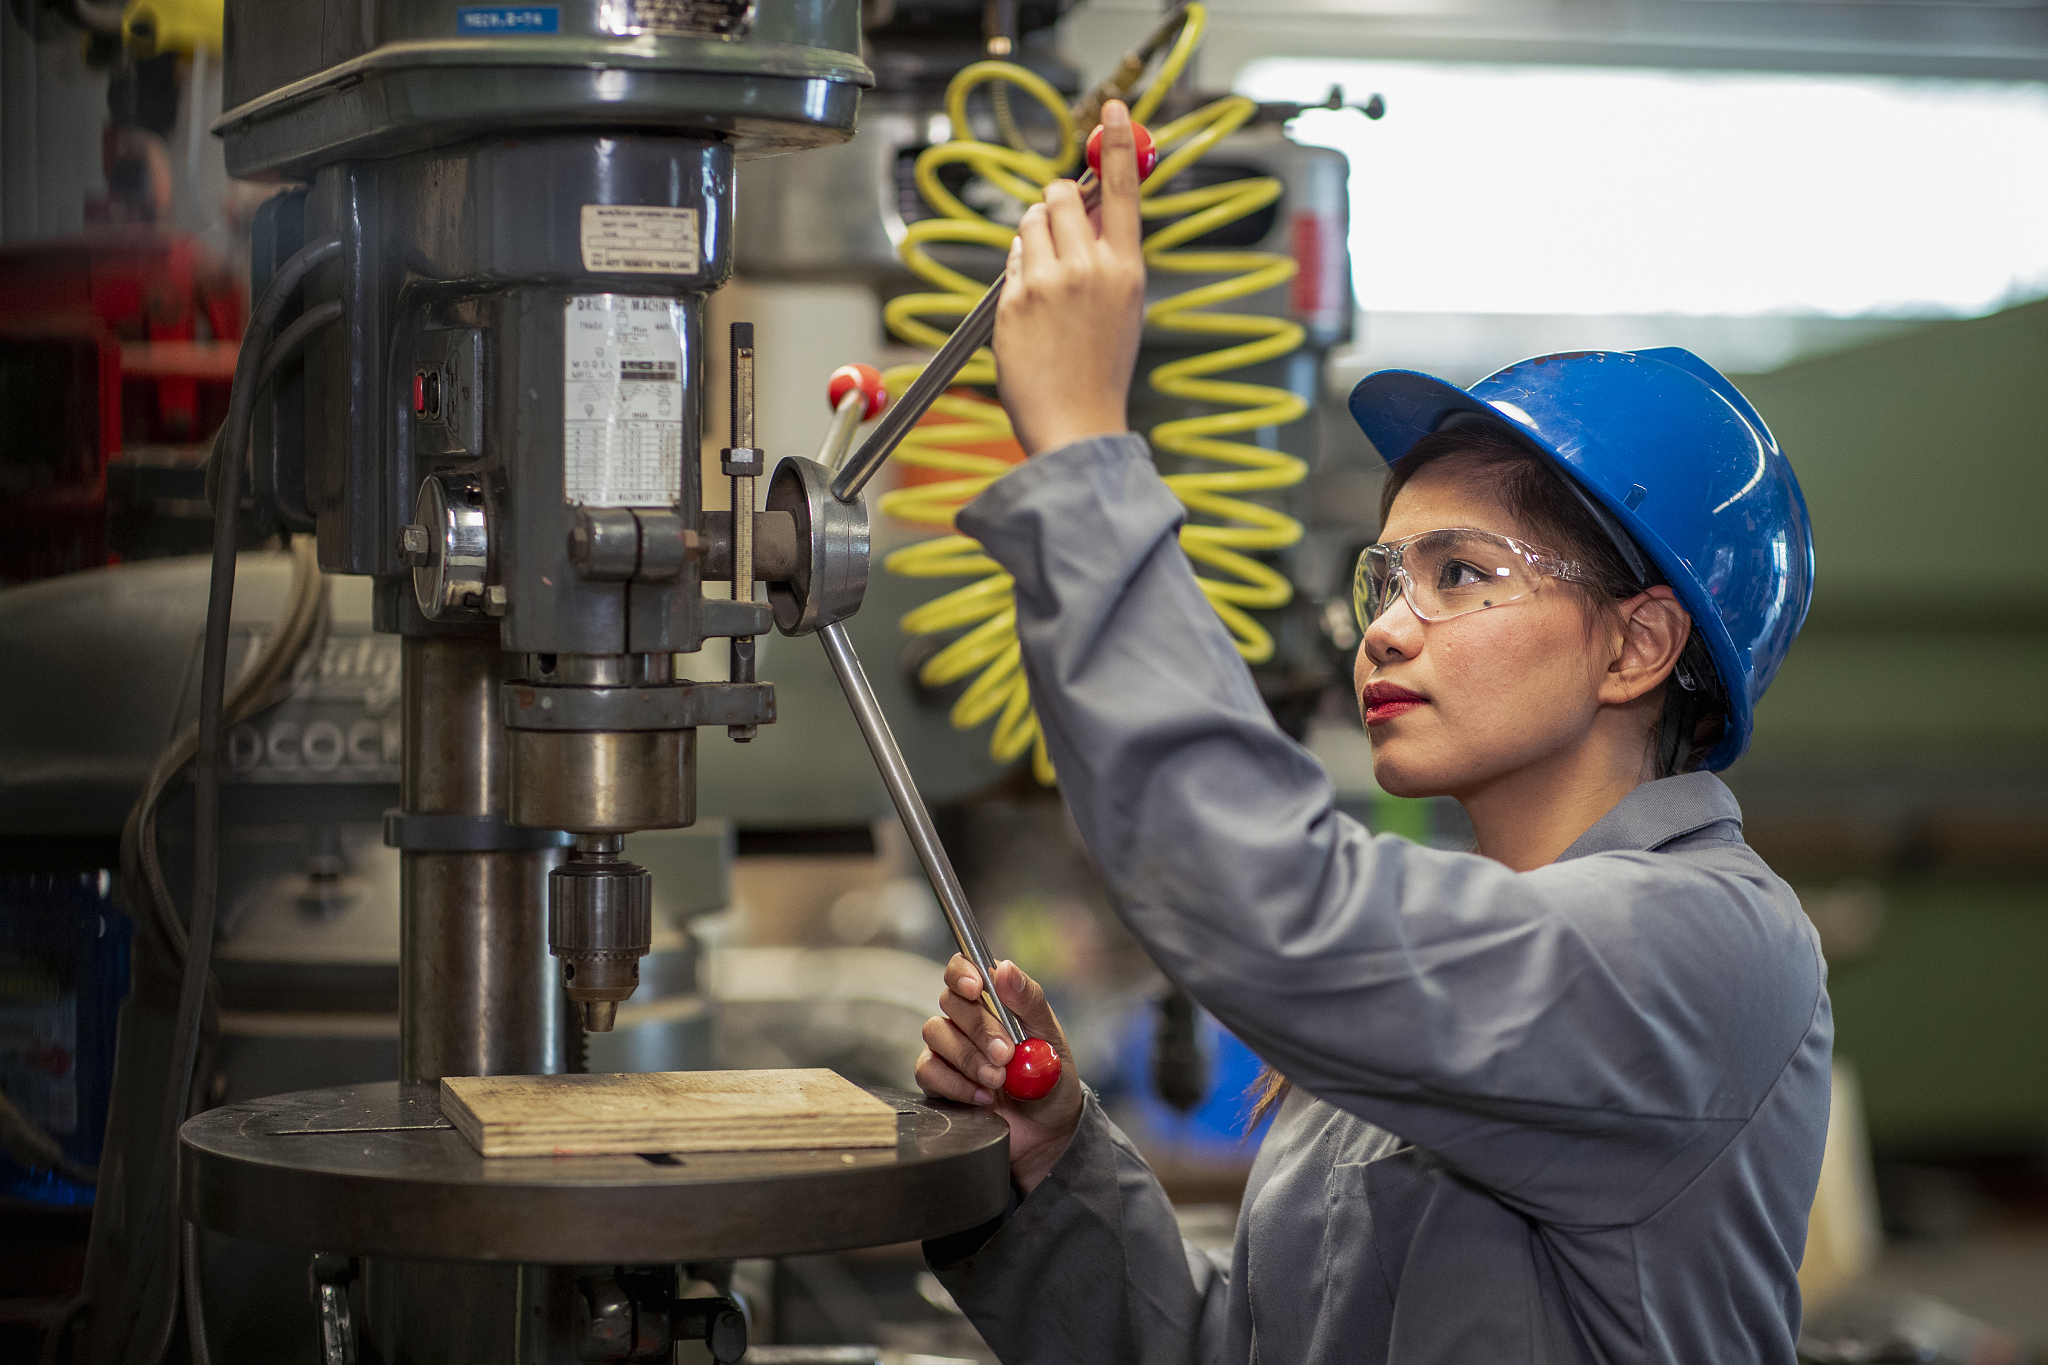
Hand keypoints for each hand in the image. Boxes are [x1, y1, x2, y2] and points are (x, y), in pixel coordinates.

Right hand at [916, 954, 1083, 1192]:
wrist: (1048, 1129)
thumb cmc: (1051, 1077)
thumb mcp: (1050, 1036)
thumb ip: (1029, 1000)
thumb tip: (1005, 968)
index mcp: (994, 999)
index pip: (963, 968)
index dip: (963, 973)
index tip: (976, 988)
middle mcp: (966, 1018)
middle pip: (950, 1001)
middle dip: (980, 1029)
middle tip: (1006, 1055)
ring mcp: (949, 1048)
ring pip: (936, 1033)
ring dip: (969, 1058)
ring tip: (998, 1080)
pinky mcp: (938, 1080)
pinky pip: (928, 1070)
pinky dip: (956, 1084)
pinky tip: (984, 1098)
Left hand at [994, 100, 1146, 456]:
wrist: (1077, 423)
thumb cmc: (1101, 367)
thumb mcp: (1124, 305)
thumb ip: (1107, 253)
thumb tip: (1082, 207)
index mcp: (1127, 268)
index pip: (1124, 188)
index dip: (1119, 142)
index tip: (1114, 108)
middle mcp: (1090, 268)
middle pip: (1060, 195)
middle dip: (1055, 201)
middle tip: (1058, 229)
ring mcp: (1049, 282)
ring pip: (1029, 221)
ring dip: (1033, 233)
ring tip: (1047, 277)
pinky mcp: (1015, 299)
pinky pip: (1012, 258)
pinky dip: (1018, 269)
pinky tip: (1031, 306)